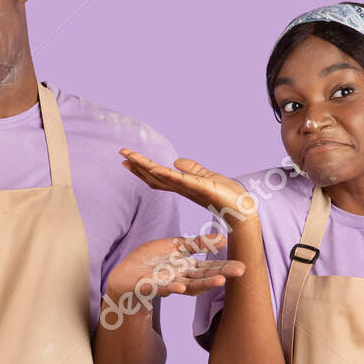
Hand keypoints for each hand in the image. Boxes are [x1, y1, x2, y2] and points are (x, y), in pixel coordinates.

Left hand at [105, 234, 245, 303]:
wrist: (125, 273)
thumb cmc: (152, 261)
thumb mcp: (176, 247)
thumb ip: (198, 244)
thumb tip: (224, 238)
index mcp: (187, 268)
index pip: (209, 268)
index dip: (224, 267)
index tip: (243, 266)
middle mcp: (180, 278)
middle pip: (202, 277)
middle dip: (220, 275)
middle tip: (240, 272)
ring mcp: (165, 284)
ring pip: (187, 285)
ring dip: (202, 284)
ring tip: (219, 282)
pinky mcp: (148, 287)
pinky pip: (159, 288)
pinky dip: (169, 288)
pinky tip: (179, 287)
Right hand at [120, 150, 256, 224]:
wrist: (241, 209)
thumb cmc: (226, 195)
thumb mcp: (206, 177)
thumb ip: (191, 169)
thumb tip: (177, 161)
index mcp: (182, 185)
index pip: (157, 176)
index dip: (142, 168)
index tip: (127, 158)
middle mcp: (182, 188)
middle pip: (154, 176)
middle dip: (137, 166)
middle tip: (121, 154)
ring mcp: (189, 189)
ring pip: (162, 177)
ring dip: (145, 167)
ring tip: (130, 158)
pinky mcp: (201, 188)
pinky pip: (180, 181)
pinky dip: (166, 175)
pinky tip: (154, 168)